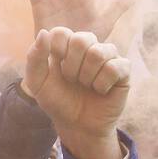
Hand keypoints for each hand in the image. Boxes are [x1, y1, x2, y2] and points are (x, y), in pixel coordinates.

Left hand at [21, 27, 128, 158]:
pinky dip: (102, 84)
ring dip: (86, 76)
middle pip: (81, 39)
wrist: (76, 125)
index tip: (56, 70)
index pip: (61, 33)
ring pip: (98, 52)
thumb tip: (43, 33)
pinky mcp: (123, 69)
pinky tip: (100, 90)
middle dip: (71, 66)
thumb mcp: (37, 84)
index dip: (56, 52)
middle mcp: (88, 47)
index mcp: (66, 46)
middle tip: (71, 80)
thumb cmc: (58, 102)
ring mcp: (107, 56)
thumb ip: (34, 59)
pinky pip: (114, 67)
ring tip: (85, 86)